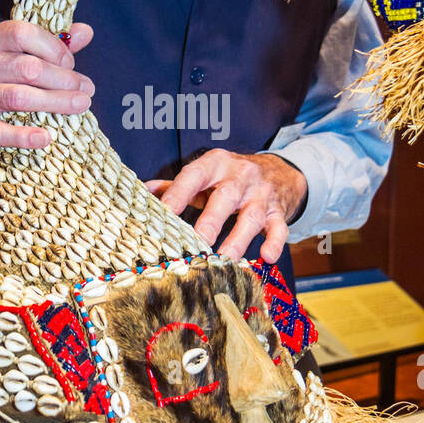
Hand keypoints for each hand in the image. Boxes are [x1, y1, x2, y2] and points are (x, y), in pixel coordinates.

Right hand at [0, 20, 93, 150]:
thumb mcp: (10, 52)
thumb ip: (48, 42)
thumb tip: (85, 32)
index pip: (22, 33)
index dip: (53, 48)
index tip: (70, 64)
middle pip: (27, 68)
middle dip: (63, 79)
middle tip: (86, 89)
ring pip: (18, 97)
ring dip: (56, 102)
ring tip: (80, 105)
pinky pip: (0, 132)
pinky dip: (24, 136)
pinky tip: (46, 137)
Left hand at [145, 150, 306, 262]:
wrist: (280, 170)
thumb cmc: (233, 176)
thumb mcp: (207, 173)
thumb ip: (176, 184)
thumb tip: (143, 192)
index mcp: (216, 164)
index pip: (194, 176)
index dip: (178, 193)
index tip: (164, 212)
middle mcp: (240, 176)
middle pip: (225, 197)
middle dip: (210, 221)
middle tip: (196, 243)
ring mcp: (261, 194)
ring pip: (251, 216)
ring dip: (238, 239)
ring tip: (225, 258)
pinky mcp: (278, 211)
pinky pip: (279, 227)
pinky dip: (275, 242)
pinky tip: (267, 257)